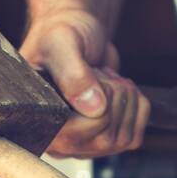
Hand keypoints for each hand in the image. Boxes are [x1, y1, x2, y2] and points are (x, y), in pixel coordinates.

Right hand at [19, 10, 149, 157]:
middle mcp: (59, 142)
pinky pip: (135, 137)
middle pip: (106, 138)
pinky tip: (116, 90)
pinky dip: (136, 106)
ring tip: (104, 79)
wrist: (76, 33)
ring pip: (124, 139)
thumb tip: (95, 108)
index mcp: (39, 123)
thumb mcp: (61, 43)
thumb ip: (72, 73)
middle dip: (113, 95)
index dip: (96, 98)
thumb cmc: (60, 35)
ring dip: (125, 99)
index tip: (84, 71)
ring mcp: (84, 145)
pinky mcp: (106, 140)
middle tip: (97, 72)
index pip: (80, 132)